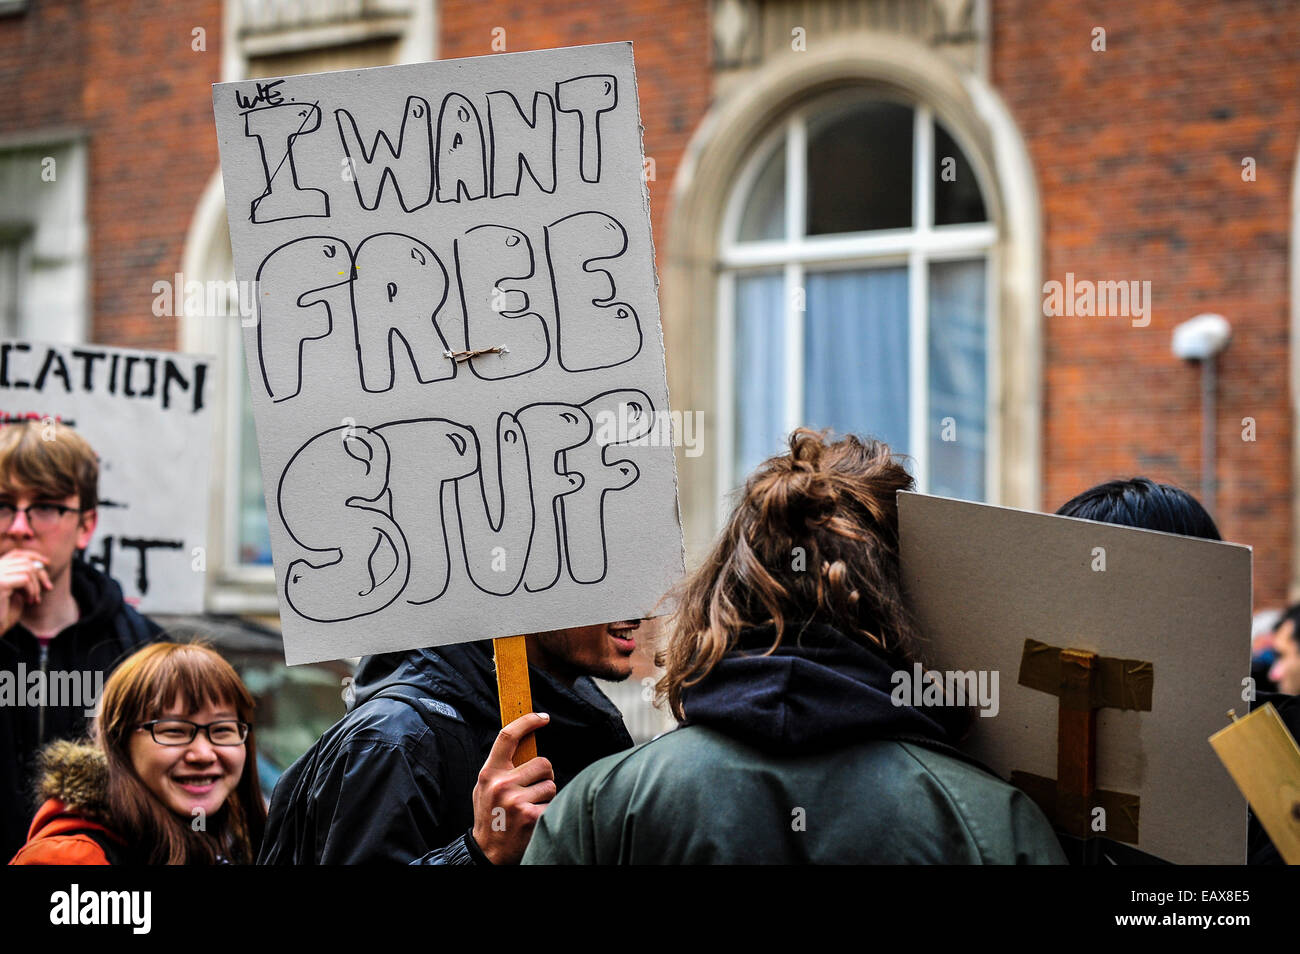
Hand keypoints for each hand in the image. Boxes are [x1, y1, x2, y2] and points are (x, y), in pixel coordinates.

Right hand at [0, 549, 51, 632]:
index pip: (16, 553)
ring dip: (36, 585)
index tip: (47, 564)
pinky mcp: (0, 583)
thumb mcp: (18, 590)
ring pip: (27, 569)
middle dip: (40, 574)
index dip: (33, 556)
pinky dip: (32, 590)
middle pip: (25, 561)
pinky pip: (25, 579)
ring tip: (34, 599)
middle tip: (47, 589)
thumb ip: (25, 576)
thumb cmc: (4, 612)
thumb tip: (41, 564)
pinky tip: (29, 601)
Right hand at [470, 712, 554, 863]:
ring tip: (530, 806)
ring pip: (551, 784)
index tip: (543, 717)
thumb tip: (525, 742)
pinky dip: (548, 810)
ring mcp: (517, 801)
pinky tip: (533, 820)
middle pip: (543, 762)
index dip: (527, 721)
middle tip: (531, 790)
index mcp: (490, 773)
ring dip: (546, 795)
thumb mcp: (485, 788)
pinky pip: (553, 803)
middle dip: (543, 775)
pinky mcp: (531, 816)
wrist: (487, 852)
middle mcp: (502, 784)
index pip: (508, 736)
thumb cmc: (489, 816)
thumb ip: (501, 767)